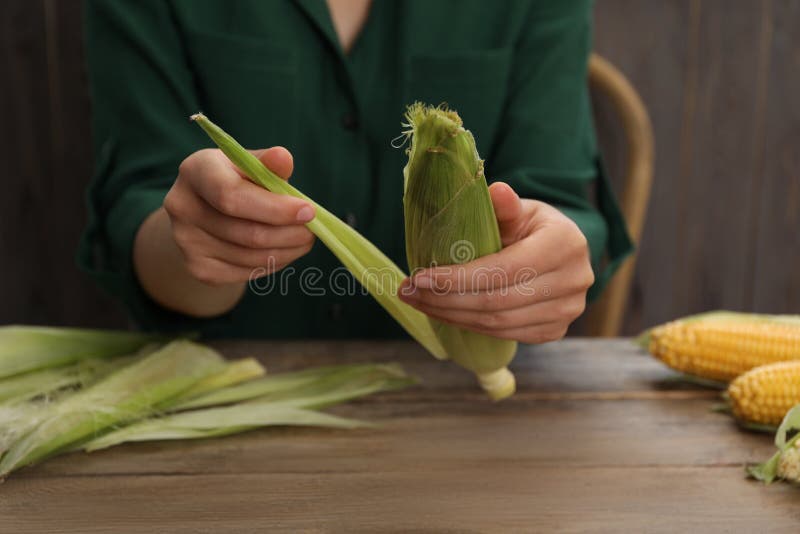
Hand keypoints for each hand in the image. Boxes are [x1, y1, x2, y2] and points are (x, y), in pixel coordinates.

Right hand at [163, 147, 315, 284]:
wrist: (205, 211)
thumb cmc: (237, 180)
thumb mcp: (250, 165)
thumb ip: (268, 163)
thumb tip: (283, 158)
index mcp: (195, 171)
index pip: (232, 195)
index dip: (274, 208)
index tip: (308, 211)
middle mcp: (182, 206)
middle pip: (246, 232)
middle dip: (289, 234)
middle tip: (313, 231)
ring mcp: (186, 240)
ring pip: (250, 256)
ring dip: (286, 251)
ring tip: (303, 239)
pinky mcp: (197, 267)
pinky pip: (245, 272)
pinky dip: (272, 263)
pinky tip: (282, 250)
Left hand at [398, 182, 593, 343]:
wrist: (561, 250)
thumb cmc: (532, 226)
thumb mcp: (520, 209)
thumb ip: (505, 206)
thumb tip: (496, 190)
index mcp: (565, 244)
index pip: (502, 269)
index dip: (457, 278)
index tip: (418, 277)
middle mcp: (573, 281)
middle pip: (497, 301)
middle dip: (446, 300)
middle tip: (409, 292)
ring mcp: (567, 311)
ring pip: (498, 323)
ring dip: (452, 316)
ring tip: (419, 302)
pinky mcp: (556, 330)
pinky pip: (505, 334)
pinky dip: (470, 325)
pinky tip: (445, 313)